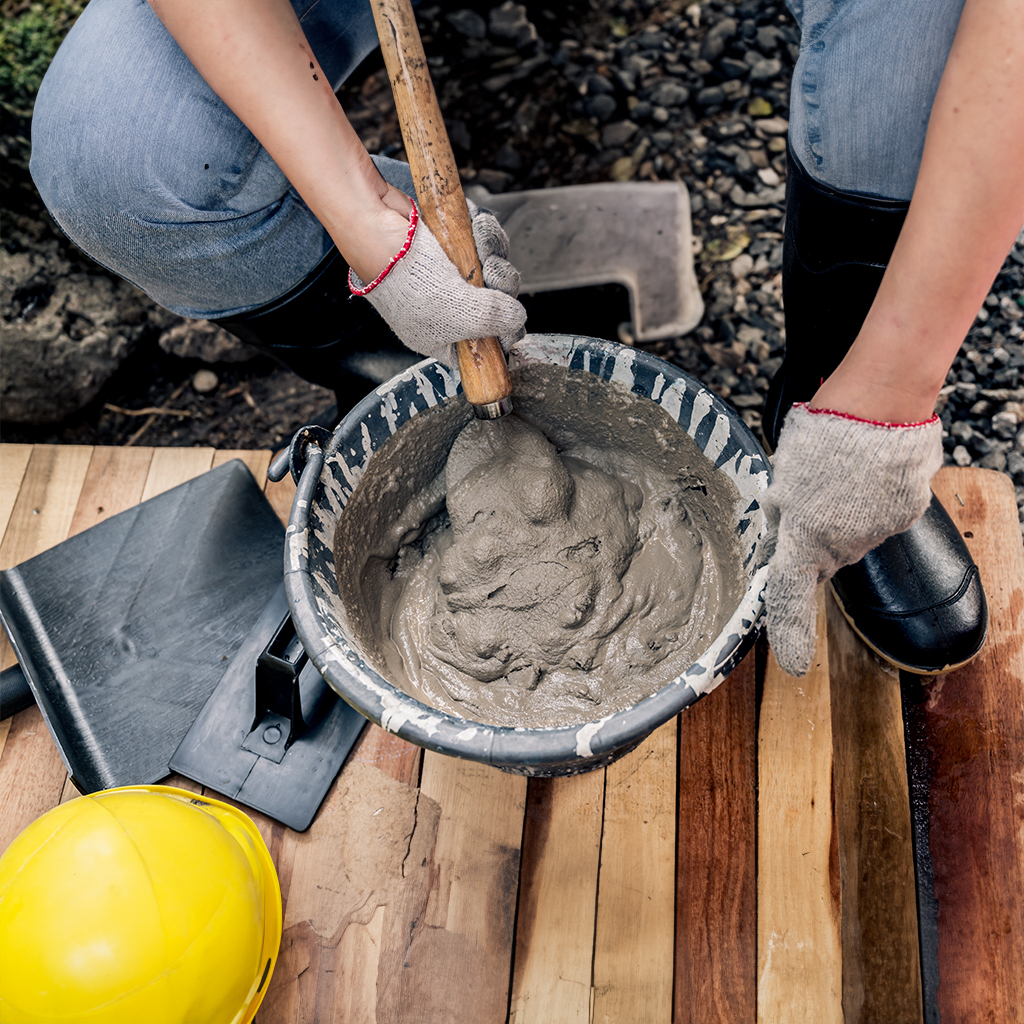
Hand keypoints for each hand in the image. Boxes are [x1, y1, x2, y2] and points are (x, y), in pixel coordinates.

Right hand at [348, 199, 525, 365]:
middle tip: (491, 276)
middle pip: (494, 304)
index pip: (481, 345)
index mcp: (442, 336)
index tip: (512, 321)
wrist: (377, 230)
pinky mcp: (452, 242)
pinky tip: (477, 229)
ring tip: (482, 250)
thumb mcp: (460, 315)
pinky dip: (485, 234)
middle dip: (501, 286)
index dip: (502, 335)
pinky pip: (483, 242)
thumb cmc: (408, 282)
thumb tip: (517, 318)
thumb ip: (494, 320)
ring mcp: (449, 273)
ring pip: (492, 270)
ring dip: (494, 256)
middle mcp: (446, 307)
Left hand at [763, 403, 942, 674]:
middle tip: (812, 499)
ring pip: (852, 538)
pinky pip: (880, 519)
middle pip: (822, 559)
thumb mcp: (782, 479)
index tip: (792, 662)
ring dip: (842, 517)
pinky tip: (866, 473)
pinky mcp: (905, 515)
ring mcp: (877, 532)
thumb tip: (780, 538)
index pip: (790, 597)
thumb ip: (781, 516)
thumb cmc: (821, 436)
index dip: (789, 633)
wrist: (878, 407)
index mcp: (803, 538)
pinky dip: (872, 503)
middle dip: (813, 540)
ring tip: (840, 475)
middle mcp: (842, 545)